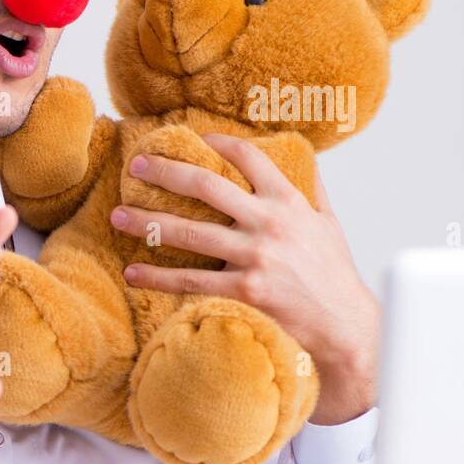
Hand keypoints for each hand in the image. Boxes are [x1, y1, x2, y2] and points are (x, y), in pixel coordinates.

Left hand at [111, 133, 378, 423]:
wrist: (346, 326)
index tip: (192, 137)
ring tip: (118, 216)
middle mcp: (270, 222)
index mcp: (289, 201)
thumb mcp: (328, 222)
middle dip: (165, 172)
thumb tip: (303, 157)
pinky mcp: (244, 290)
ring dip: (148, 222)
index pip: (250, 158)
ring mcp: (256, 256)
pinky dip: (157, 276)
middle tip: (135, 166)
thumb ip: (311, 189)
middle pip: (206, 186)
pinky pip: (191, 280)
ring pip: (189, 231)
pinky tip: (133, 271)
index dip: (218, 143)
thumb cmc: (333, 273)